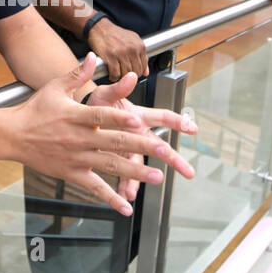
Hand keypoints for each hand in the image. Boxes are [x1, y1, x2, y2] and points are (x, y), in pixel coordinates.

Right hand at [9, 54, 195, 215]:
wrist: (13, 136)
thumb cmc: (36, 110)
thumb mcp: (55, 88)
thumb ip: (78, 74)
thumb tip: (94, 57)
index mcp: (77, 116)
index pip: (101, 117)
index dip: (119, 119)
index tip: (137, 121)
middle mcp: (79, 138)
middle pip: (114, 142)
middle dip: (141, 147)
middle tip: (164, 150)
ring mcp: (77, 158)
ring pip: (110, 166)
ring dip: (135, 173)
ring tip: (157, 177)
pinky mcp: (72, 173)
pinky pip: (95, 188)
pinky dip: (111, 198)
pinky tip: (127, 207)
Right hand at [86, 17, 148, 81]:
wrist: (100, 28)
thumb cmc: (115, 35)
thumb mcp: (132, 41)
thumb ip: (141, 56)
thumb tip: (146, 72)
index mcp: (140, 45)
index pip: (143, 66)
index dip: (137, 72)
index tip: (131, 73)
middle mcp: (132, 49)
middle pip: (135, 72)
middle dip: (129, 76)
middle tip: (123, 75)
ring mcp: (121, 52)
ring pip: (126, 74)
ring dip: (121, 78)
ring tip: (117, 75)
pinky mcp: (110, 56)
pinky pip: (115, 73)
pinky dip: (113, 77)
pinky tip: (111, 74)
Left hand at [86, 69, 198, 204]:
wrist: (79, 118)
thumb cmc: (95, 103)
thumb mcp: (105, 94)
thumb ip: (118, 88)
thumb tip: (131, 76)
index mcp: (138, 116)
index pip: (163, 117)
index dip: (178, 121)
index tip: (192, 128)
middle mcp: (138, 134)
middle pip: (160, 148)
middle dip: (175, 160)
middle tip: (188, 172)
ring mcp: (129, 149)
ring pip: (140, 165)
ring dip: (141, 178)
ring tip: (139, 189)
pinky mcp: (117, 159)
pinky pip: (123, 174)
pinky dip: (124, 185)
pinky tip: (125, 197)